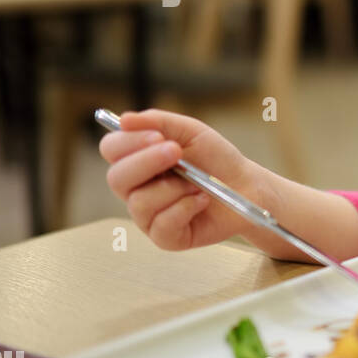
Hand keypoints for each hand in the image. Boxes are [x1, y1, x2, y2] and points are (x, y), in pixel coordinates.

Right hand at [99, 109, 273, 250]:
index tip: (159, 136)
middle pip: (116, 178)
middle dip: (147, 163)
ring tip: (197, 183)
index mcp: (136, 160)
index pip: (111, 149)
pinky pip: (162, 225)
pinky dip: (186, 208)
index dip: (129, 142)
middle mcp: (136, 189)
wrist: (246, 186)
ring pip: (140, 203)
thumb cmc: (215, 159)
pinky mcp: (166, 237)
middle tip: (177, 153)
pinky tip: (202, 200)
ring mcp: (148, 216)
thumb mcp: (190, 132)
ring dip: (175, 188)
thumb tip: (124, 119)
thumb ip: (158, 122)